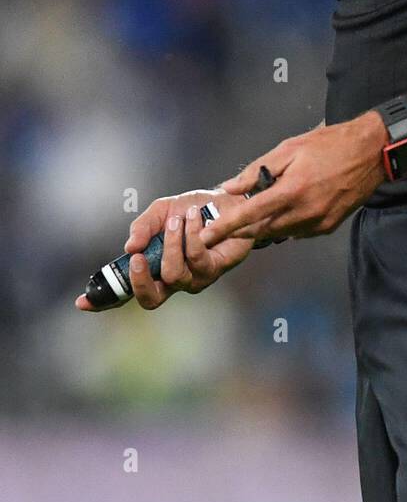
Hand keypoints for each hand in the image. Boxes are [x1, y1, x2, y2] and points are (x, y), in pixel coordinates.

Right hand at [74, 189, 255, 311]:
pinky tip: (194, 217)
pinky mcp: (214, 269)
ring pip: (173, 274)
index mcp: (153, 269)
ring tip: (178, 219)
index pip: (126, 292)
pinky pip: (196, 259)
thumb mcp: (161, 211)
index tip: (82, 302)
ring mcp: (194, 278)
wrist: (229, 200)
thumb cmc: (193, 210)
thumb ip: (143, 227)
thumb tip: (129, 247)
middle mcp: (172, 280)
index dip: (103, 301)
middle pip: (150, 300)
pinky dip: (191, 235)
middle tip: (139, 257)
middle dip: (140, 281)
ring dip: (171, 243)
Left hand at [200, 114, 387, 248]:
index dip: (226, 227)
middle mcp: (304, 213)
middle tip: (230, 221)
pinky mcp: (328, 227)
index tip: (207, 236)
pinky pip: (299, 232)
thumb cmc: (328, 144)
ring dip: (266, 225)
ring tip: (263, 208)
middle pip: (263, 230)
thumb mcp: (289, 148)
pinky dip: (287, 224)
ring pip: (280, 233)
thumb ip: (257, 170)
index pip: (249, 215)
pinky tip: (289, 208)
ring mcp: (318, 224)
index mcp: (291, 191)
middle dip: (244, 228)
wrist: (371, 152)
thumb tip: (230, 187)